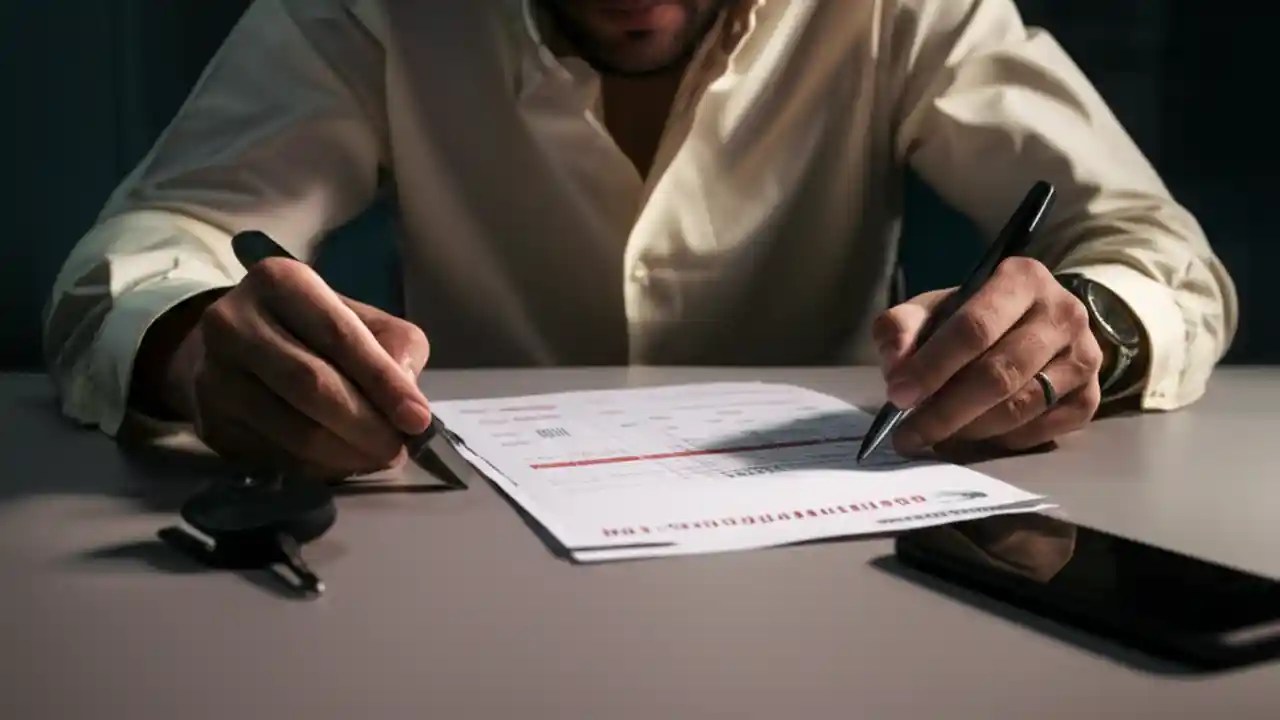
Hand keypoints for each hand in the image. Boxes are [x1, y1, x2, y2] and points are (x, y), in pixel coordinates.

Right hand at [164, 258, 431, 478]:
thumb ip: (396, 349)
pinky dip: (318, 467)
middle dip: (366, 425)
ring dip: (346, 454)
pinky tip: (340, 461)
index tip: (417, 419)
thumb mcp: (362, 320)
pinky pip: (275, 455)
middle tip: (399, 449)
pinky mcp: (209, 422)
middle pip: (311, 385)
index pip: (339, 336)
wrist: (236, 346)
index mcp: (280, 282)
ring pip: (292, 429)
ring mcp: (214, 375)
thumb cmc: (313, 330)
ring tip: (377, 457)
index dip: (383, 382)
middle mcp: (234, 323)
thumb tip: (407, 404)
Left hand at [872, 257, 1102, 452]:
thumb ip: (903, 326)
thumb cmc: (976, 316)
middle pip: (998, 374)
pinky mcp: (1090, 397)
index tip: (897, 395)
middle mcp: (1063, 314)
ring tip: (933, 437)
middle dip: (945, 411)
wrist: (1036, 325)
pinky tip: (972, 438)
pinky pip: (1041, 432)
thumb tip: (895, 363)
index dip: (931, 366)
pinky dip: (1000, 442)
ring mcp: (1084, 357)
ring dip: (969, 431)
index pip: (974, 328)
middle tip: (908, 433)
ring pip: (1020, 408)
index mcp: (1021, 279)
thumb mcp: (935, 308)